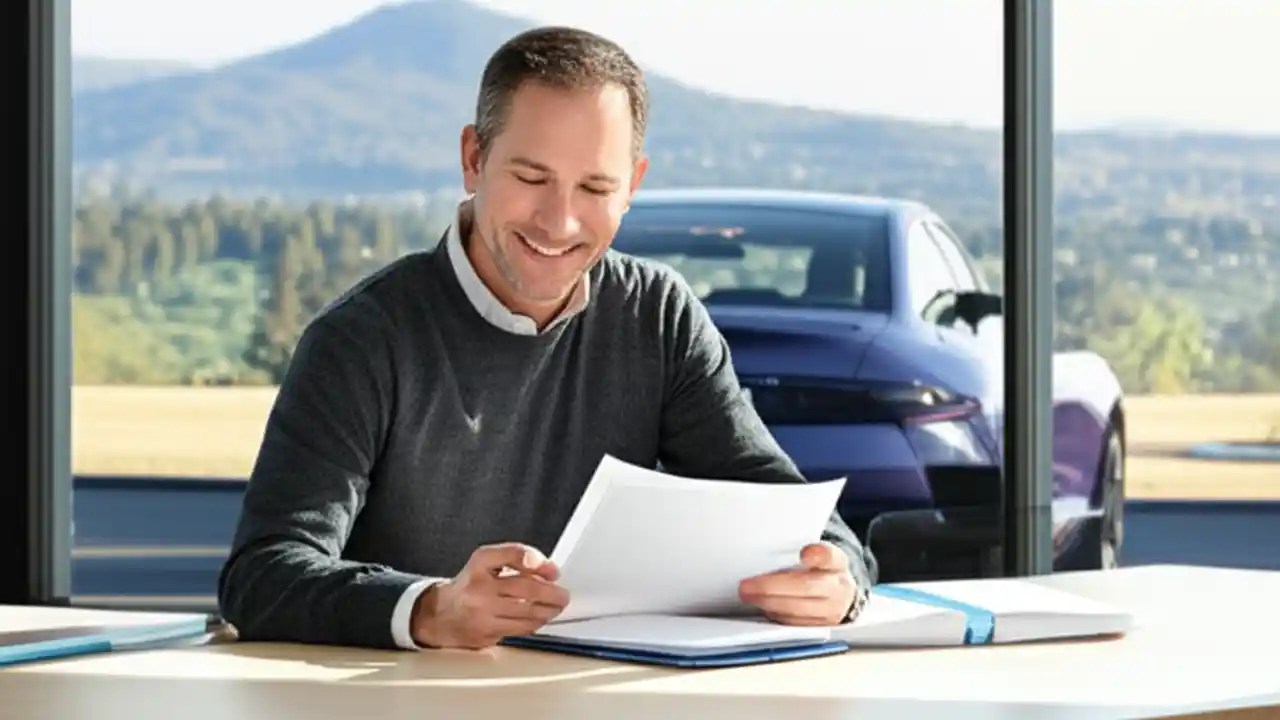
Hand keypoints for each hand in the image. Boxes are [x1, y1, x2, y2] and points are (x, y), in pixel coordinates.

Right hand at [411, 543, 569, 648]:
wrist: (440, 615)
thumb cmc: (470, 586)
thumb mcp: (488, 561)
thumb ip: (517, 558)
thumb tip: (549, 570)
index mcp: (480, 563)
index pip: (512, 554)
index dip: (536, 561)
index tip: (553, 571)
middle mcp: (479, 586)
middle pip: (525, 588)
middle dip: (551, 593)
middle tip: (562, 595)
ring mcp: (481, 612)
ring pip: (525, 611)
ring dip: (548, 610)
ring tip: (556, 607)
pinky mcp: (485, 633)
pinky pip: (519, 628)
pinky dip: (535, 623)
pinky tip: (540, 618)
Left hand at [738, 542, 856, 625]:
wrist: (838, 596)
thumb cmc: (818, 571)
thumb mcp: (816, 556)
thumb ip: (795, 551)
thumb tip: (762, 549)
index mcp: (837, 563)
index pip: (830, 557)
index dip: (818, 556)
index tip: (804, 554)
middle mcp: (838, 587)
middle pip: (806, 586)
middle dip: (772, 586)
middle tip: (746, 585)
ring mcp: (831, 611)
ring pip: (798, 609)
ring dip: (769, 603)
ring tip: (748, 596)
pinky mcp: (820, 628)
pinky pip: (794, 623)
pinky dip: (775, 614)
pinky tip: (761, 606)